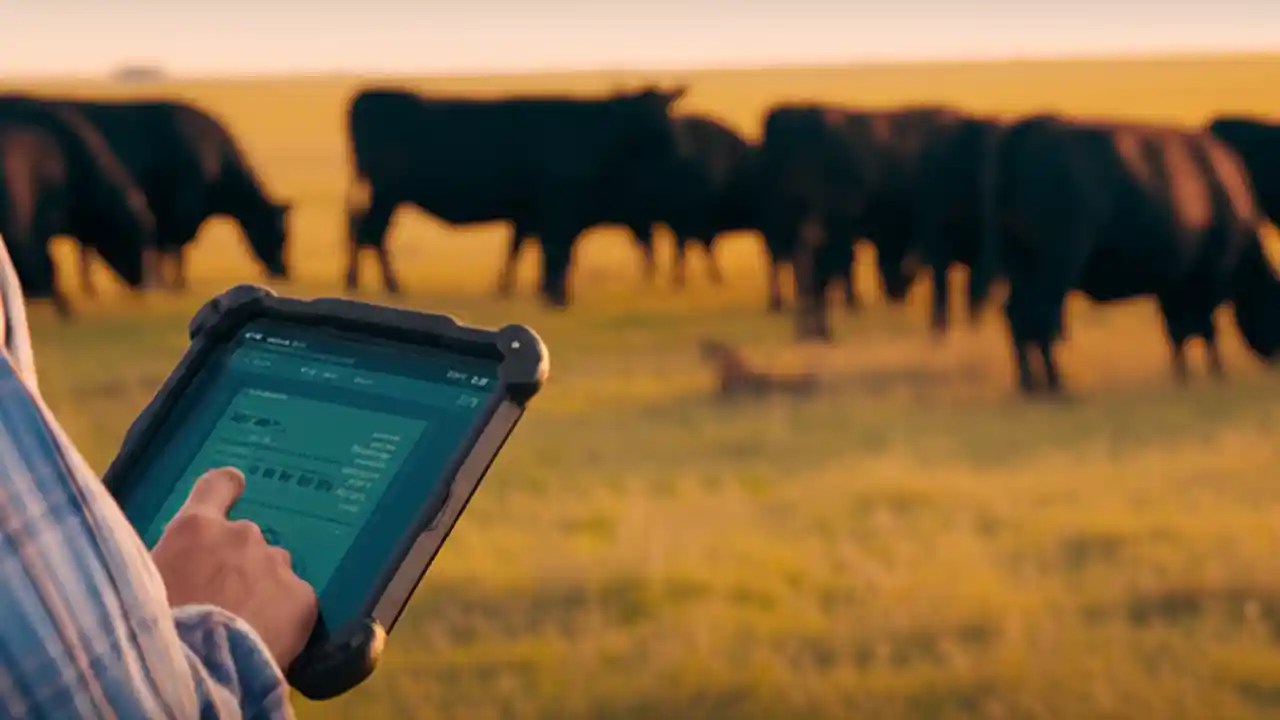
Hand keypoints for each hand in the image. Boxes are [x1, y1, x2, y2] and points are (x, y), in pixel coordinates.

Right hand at [151, 467, 317, 671]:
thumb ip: (171, 560)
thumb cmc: (154, 628)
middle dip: (238, 564)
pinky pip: (294, 601)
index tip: (234, 489)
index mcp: (196, 528)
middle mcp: (242, 535)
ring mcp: (276, 563)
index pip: (218, 485)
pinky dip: (284, 616)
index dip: (226, 489)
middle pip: (245, 542)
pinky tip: (266, 640)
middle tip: (222, 601)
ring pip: (273, 571)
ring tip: (245, 625)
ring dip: (262, 589)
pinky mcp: (303, 596)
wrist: (195, 671)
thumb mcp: (145, 582)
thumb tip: (180, 562)